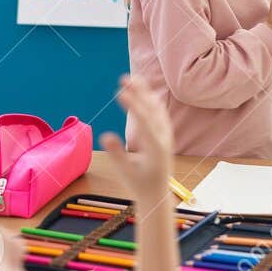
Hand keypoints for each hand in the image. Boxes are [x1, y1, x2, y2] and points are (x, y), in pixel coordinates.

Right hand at [98, 76, 174, 205]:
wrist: (157, 192)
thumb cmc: (139, 183)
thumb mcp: (125, 172)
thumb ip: (116, 154)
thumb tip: (105, 136)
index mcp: (155, 148)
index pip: (144, 122)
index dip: (133, 106)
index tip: (119, 93)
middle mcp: (164, 138)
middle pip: (152, 110)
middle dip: (138, 93)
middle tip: (124, 78)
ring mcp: (166, 134)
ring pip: (157, 108)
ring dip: (145, 92)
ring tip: (131, 78)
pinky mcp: (164, 133)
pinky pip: (159, 112)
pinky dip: (151, 99)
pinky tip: (144, 89)